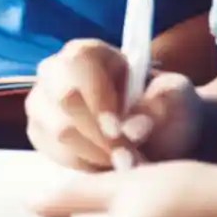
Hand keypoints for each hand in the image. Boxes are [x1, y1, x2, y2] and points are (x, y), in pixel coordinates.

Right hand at [26, 40, 202, 170]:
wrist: (158, 132)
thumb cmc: (166, 108)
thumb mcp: (178, 97)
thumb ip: (165, 102)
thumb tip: (134, 126)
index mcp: (87, 52)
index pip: (78, 66)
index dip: (98, 99)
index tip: (121, 131)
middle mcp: (54, 71)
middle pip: (62, 102)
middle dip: (98, 135)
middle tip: (128, 156)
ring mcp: (41, 103)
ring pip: (57, 133)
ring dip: (95, 153)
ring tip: (124, 160)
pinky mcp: (38, 132)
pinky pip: (53, 153)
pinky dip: (83, 164)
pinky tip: (106, 163)